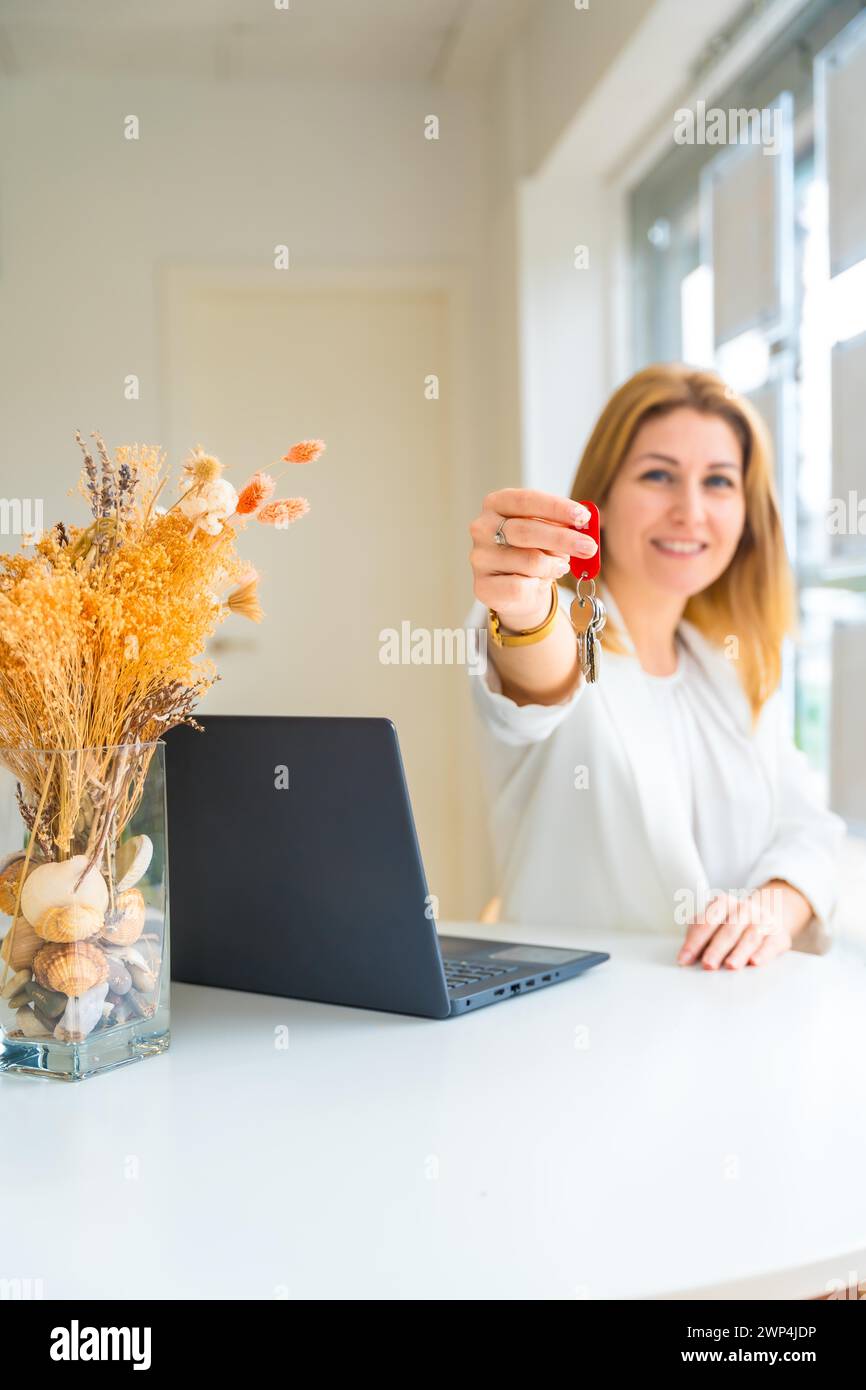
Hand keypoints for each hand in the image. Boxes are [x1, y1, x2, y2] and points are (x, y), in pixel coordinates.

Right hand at [469, 488, 597, 629]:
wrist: (518, 590)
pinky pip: (520, 587)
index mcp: (497, 504)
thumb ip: (563, 526)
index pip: (526, 500)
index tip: (583, 516)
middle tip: (589, 547)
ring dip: (553, 565)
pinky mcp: (482, 586)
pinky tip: (539, 582)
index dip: (556, 507)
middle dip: (562, 539)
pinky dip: (538, 586)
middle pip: (525, 530)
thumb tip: (585, 528)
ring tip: (560, 566)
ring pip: (528, 562)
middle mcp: (481, 528)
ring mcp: (479, 558)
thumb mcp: (550, 532)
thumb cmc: (536, 551)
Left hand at [676, 881, 812, 969]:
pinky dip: (763, 953)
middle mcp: (744, 908)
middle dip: (717, 949)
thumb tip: (684, 957)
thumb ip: (698, 936)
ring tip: (730, 966)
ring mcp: (763, 920)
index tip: (684, 959)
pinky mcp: (778, 934)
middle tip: (708, 965)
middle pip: (728, 930)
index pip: (706, 922)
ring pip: (750, 937)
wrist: (766, 916)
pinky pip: (770, 944)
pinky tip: (755, 962)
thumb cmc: (730, 924)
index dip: (695, 942)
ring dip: (739, 952)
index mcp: (723, 903)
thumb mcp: (712, 923)